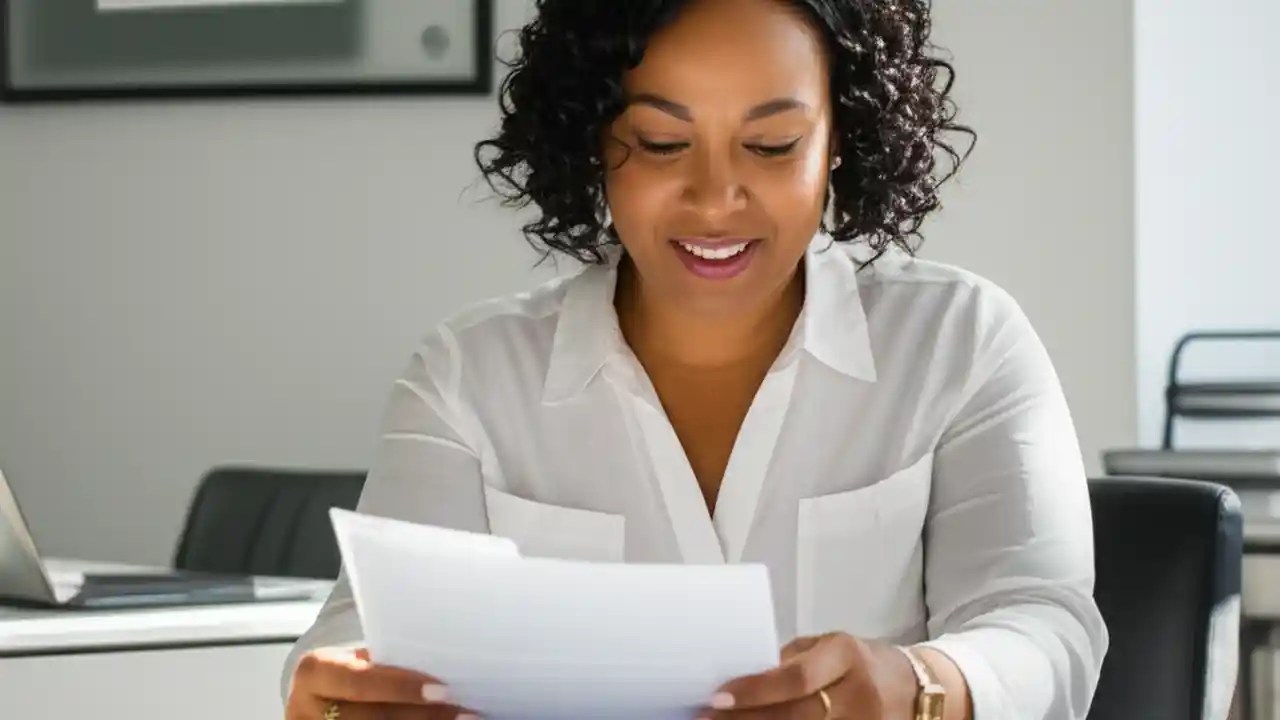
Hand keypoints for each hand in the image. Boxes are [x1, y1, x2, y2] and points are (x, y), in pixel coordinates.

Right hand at [285, 646, 479, 719]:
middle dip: (423, 716)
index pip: (359, 681)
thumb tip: (448, 671)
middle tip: (467, 712)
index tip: (442, 689)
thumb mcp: (359, 661)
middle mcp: (306, 709)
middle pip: (373, 718)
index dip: (401, 687)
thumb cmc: (353, 673)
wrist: (320, 700)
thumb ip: (386, 666)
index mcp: (314, 672)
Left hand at [698, 633, 916, 719]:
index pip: (795, 677)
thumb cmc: (860, 662)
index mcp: (846, 655)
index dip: (755, 690)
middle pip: (796, 715)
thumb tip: (741, 676)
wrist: (919, 689)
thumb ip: (790, 661)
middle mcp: (858, 693)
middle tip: (708, 719)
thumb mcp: (829, 647)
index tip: (718, 697)